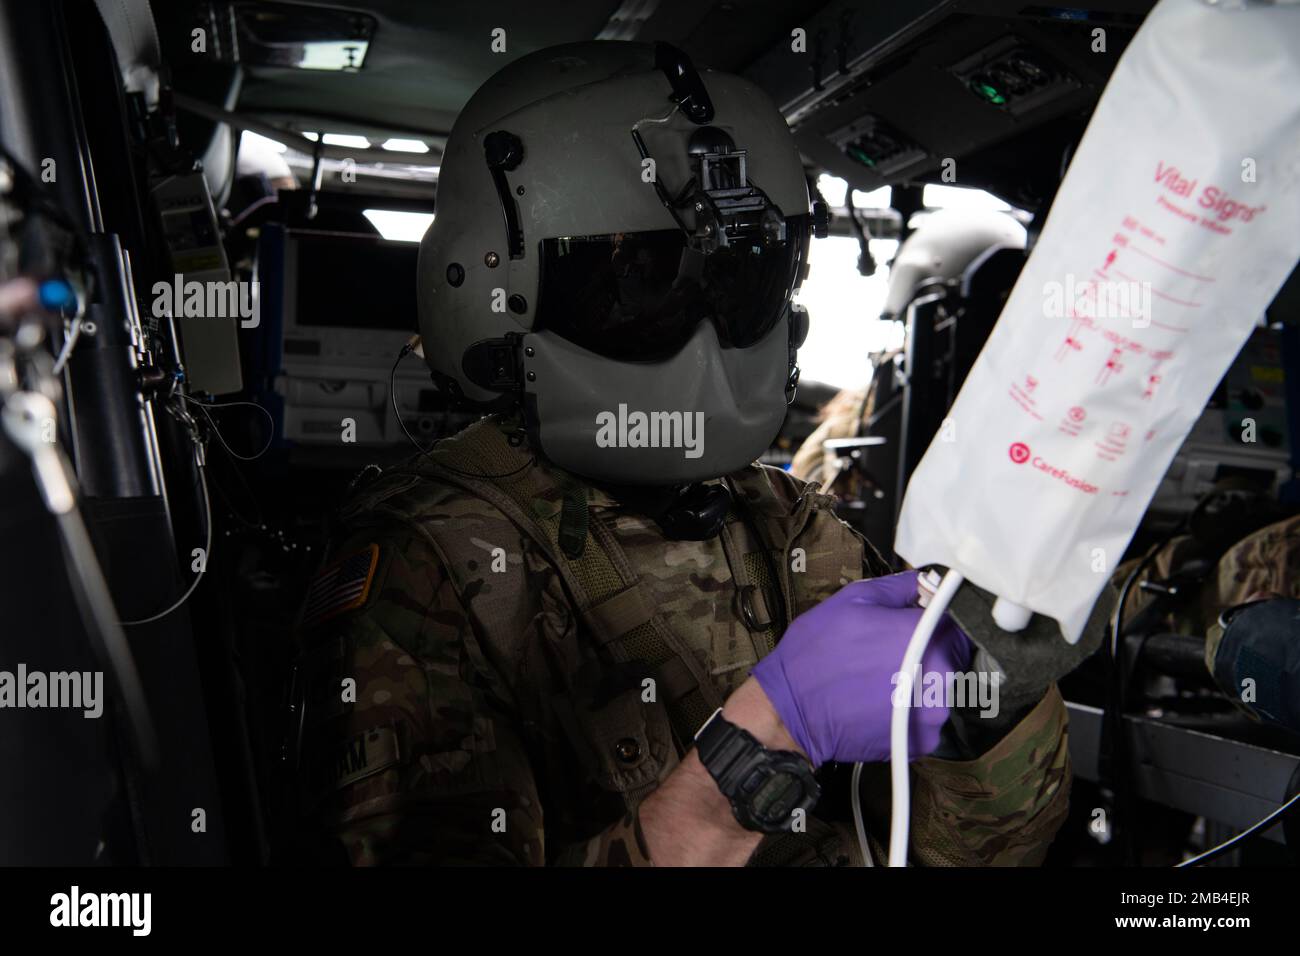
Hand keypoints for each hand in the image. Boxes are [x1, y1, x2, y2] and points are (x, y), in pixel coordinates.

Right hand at [752, 571, 972, 766]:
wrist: (791, 711)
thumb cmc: (816, 654)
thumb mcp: (852, 600)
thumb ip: (899, 587)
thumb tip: (926, 584)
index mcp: (926, 636)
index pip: (958, 622)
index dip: (938, 621)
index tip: (918, 624)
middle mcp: (940, 678)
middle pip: (953, 656)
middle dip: (929, 651)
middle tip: (891, 653)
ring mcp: (934, 715)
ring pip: (942, 689)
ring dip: (922, 682)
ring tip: (883, 680)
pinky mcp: (923, 743)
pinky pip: (928, 718)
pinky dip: (912, 710)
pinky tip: (882, 703)